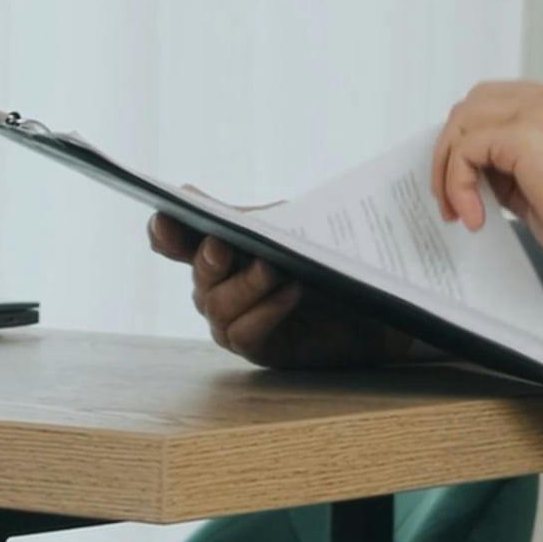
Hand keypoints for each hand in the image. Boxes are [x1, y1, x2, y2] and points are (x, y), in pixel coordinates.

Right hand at [148, 214, 420, 372]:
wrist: (378, 296)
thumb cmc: (328, 255)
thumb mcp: (288, 226)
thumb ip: (243, 217)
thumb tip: (186, 193)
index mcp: (218, 248)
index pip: (175, 241)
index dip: (164, 231)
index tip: (165, 219)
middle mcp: (216, 286)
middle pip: (198, 274)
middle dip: (209, 258)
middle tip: (225, 244)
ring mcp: (234, 320)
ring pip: (217, 306)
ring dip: (246, 285)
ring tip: (276, 268)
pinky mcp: (259, 348)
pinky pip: (244, 334)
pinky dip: (265, 311)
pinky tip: (290, 291)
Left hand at [430, 80, 542, 281]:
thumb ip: (518, 169)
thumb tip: (481, 176)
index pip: (502, 105)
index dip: (477, 142)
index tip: (471, 185)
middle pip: (477, 103)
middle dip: (454, 148)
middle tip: (452, 196)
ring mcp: (541, 109)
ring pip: (465, 119)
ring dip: (450, 166)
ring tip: (458, 207)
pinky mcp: (525, 133)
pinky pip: (468, 148)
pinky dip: (458, 182)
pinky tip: (474, 214)